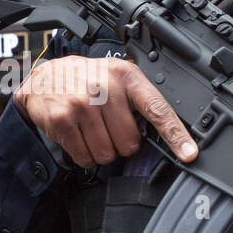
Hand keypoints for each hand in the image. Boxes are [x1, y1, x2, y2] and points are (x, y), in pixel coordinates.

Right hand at [13, 56, 196, 167]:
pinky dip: (84, 155)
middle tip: (108, 128)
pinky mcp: (64, 118)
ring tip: (91, 131)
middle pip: (130, 142)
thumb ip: (138, 99)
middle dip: (121, 144)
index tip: (189, 154)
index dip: (176, 135)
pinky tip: (78, 137)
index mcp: (126, 76)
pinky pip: (85, 156)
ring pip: (107, 153)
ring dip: (101, 151)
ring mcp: (83, 103)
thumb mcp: (116, 77)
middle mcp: (105, 88)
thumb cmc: (85, 80)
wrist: (44, 78)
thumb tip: (165, 134)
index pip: (157, 109)